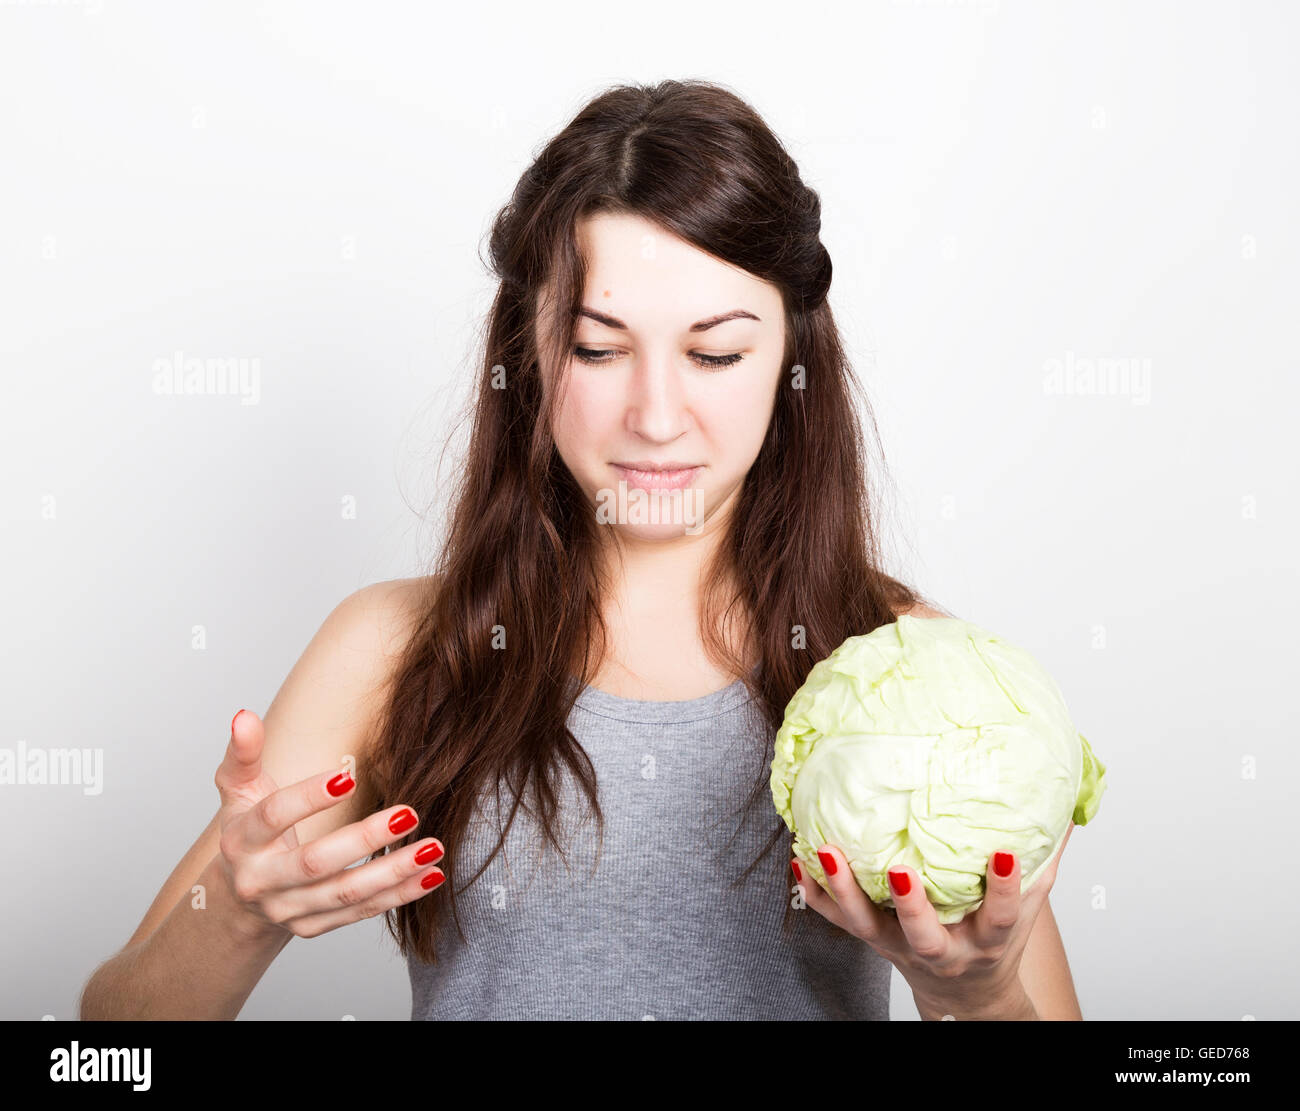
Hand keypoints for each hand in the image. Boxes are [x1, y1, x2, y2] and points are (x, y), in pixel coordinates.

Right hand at [213, 708, 446, 939]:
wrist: (239, 895)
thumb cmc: (250, 829)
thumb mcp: (239, 790)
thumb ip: (244, 753)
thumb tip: (243, 716)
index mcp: (242, 840)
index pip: (274, 817)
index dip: (309, 797)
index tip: (348, 776)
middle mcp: (261, 881)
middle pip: (315, 862)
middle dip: (364, 839)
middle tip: (409, 813)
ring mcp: (286, 909)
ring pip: (345, 893)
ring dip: (393, 871)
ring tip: (433, 847)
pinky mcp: (311, 927)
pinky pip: (361, 912)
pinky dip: (399, 895)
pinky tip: (431, 875)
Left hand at [793, 822, 1073, 1017]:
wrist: (967, 995)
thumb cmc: (995, 939)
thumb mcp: (1029, 905)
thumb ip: (1045, 852)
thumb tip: (1067, 793)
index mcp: (987, 938)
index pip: (1001, 917)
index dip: (1003, 888)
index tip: (1001, 853)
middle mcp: (943, 948)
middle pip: (925, 935)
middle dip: (912, 905)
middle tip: (899, 870)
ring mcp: (900, 946)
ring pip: (867, 926)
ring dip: (846, 890)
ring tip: (826, 851)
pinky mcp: (871, 939)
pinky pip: (837, 920)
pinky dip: (816, 893)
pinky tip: (800, 863)